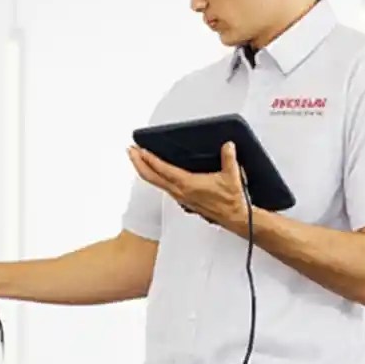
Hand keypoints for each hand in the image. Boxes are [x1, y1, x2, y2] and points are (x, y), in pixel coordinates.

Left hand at [127, 141, 247, 228]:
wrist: (234, 217)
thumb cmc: (231, 201)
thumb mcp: (232, 175)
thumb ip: (229, 158)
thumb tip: (227, 146)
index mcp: (187, 184)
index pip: (162, 169)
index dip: (149, 159)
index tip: (140, 149)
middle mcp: (180, 192)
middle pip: (151, 177)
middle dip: (138, 162)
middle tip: (130, 150)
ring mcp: (180, 197)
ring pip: (156, 183)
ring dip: (145, 170)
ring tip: (138, 158)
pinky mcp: (183, 200)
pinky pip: (163, 187)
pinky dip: (155, 177)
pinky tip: (156, 172)